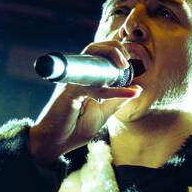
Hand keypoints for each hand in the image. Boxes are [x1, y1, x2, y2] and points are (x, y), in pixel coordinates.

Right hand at [29, 40, 142, 163]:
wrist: (55, 143)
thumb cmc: (74, 129)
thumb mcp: (103, 113)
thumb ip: (117, 100)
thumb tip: (137, 88)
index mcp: (85, 79)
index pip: (98, 55)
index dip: (115, 52)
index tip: (129, 64)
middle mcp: (78, 76)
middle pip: (94, 48)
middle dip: (114, 48)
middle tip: (127, 62)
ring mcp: (73, 81)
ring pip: (91, 55)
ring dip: (111, 54)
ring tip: (124, 65)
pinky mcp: (70, 91)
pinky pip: (94, 85)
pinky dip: (114, 89)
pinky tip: (128, 92)